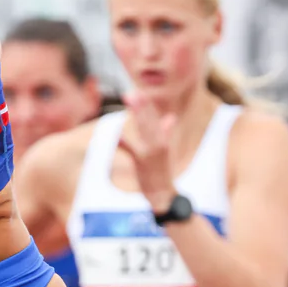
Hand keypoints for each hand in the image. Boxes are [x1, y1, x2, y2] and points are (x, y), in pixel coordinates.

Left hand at [118, 93, 177, 208]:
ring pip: (144, 131)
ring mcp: (151, 153)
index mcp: (162, 139)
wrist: (163, 195)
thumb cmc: (161, 172)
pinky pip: (132, 151)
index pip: (154, 118)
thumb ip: (165, 132)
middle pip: (148, 121)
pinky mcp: (143, 163)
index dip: (146, 105)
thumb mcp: (164, 150)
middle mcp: (159, 143)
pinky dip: (125, 143)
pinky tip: (117, 135)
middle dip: (141, 107)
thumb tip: (170, 118)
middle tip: (132, 93)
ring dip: (137, 116)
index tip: (139, 91)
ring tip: (130, 104)